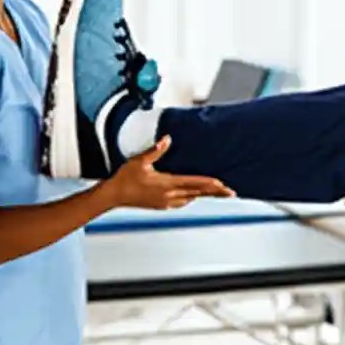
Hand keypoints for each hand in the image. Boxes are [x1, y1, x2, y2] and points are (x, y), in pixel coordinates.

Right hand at [104, 136, 234, 209]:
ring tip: (218, 192)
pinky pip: (182, 202)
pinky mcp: (161, 206)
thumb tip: (167, 138)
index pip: (193, 183)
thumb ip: (155, 150)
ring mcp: (165, 202)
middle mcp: (169, 196)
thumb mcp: (139, 160)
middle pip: (197, 193)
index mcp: (166, 184)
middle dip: (215, 192)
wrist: (113, 196)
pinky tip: (194, 195)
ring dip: (204, 194)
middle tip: (231, 192)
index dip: (209, 184)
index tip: (222, 184)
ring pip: (191, 198)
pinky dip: (191, 198)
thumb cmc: (125, 177)